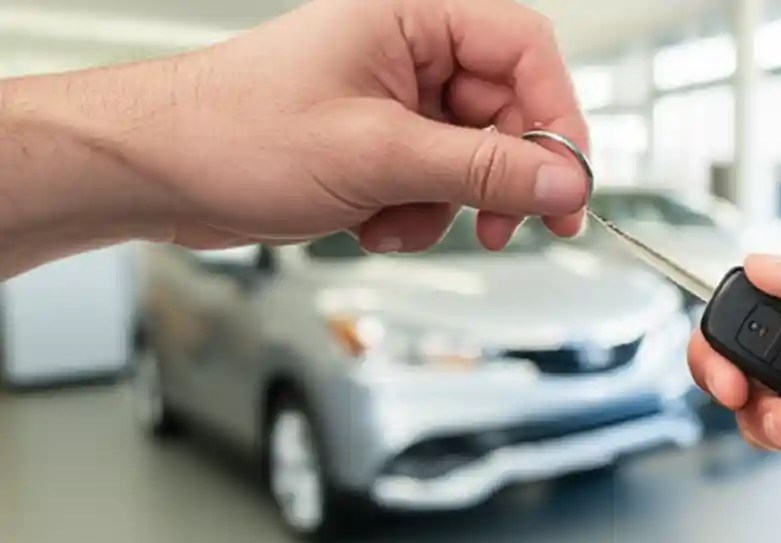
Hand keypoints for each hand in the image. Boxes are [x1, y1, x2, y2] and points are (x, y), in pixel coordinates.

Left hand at [0, 0, 588, 270]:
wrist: (157, 172)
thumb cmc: (234, 132)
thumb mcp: (377, 156)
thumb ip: (482, 168)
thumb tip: (562, 179)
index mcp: (409, 21)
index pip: (523, 50)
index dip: (556, 113)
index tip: (565, 178)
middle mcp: (407, 56)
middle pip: (505, 112)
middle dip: (502, 178)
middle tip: (512, 227)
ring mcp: (393, 104)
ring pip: (473, 159)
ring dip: (450, 206)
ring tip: (401, 222)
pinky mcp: (377, 148)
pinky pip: (434, 185)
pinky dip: (415, 216)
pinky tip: (374, 225)